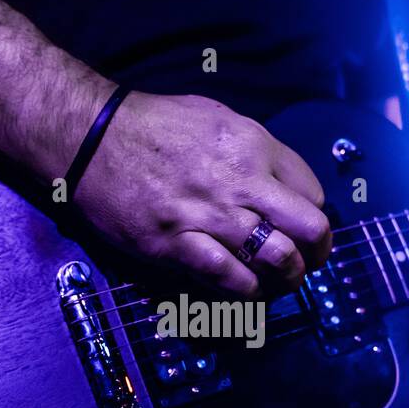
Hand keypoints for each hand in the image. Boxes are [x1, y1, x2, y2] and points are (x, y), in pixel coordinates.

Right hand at [72, 91, 331, 296]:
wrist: (92, 138)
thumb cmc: (152, 125)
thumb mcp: (216, 117)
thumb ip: (253, 149)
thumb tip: (278, 180)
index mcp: (255, 146)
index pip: (314, 194)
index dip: (314, 217)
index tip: (302, 228)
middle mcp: (241, 181)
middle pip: (310, 229)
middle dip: (316, 254)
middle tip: (306, 264)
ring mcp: (210, 215)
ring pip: (278, 259)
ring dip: (285, 279)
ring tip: (277, 282)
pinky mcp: (177, 244)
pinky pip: (230, 278)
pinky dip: (246, 290)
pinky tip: (244, 289)